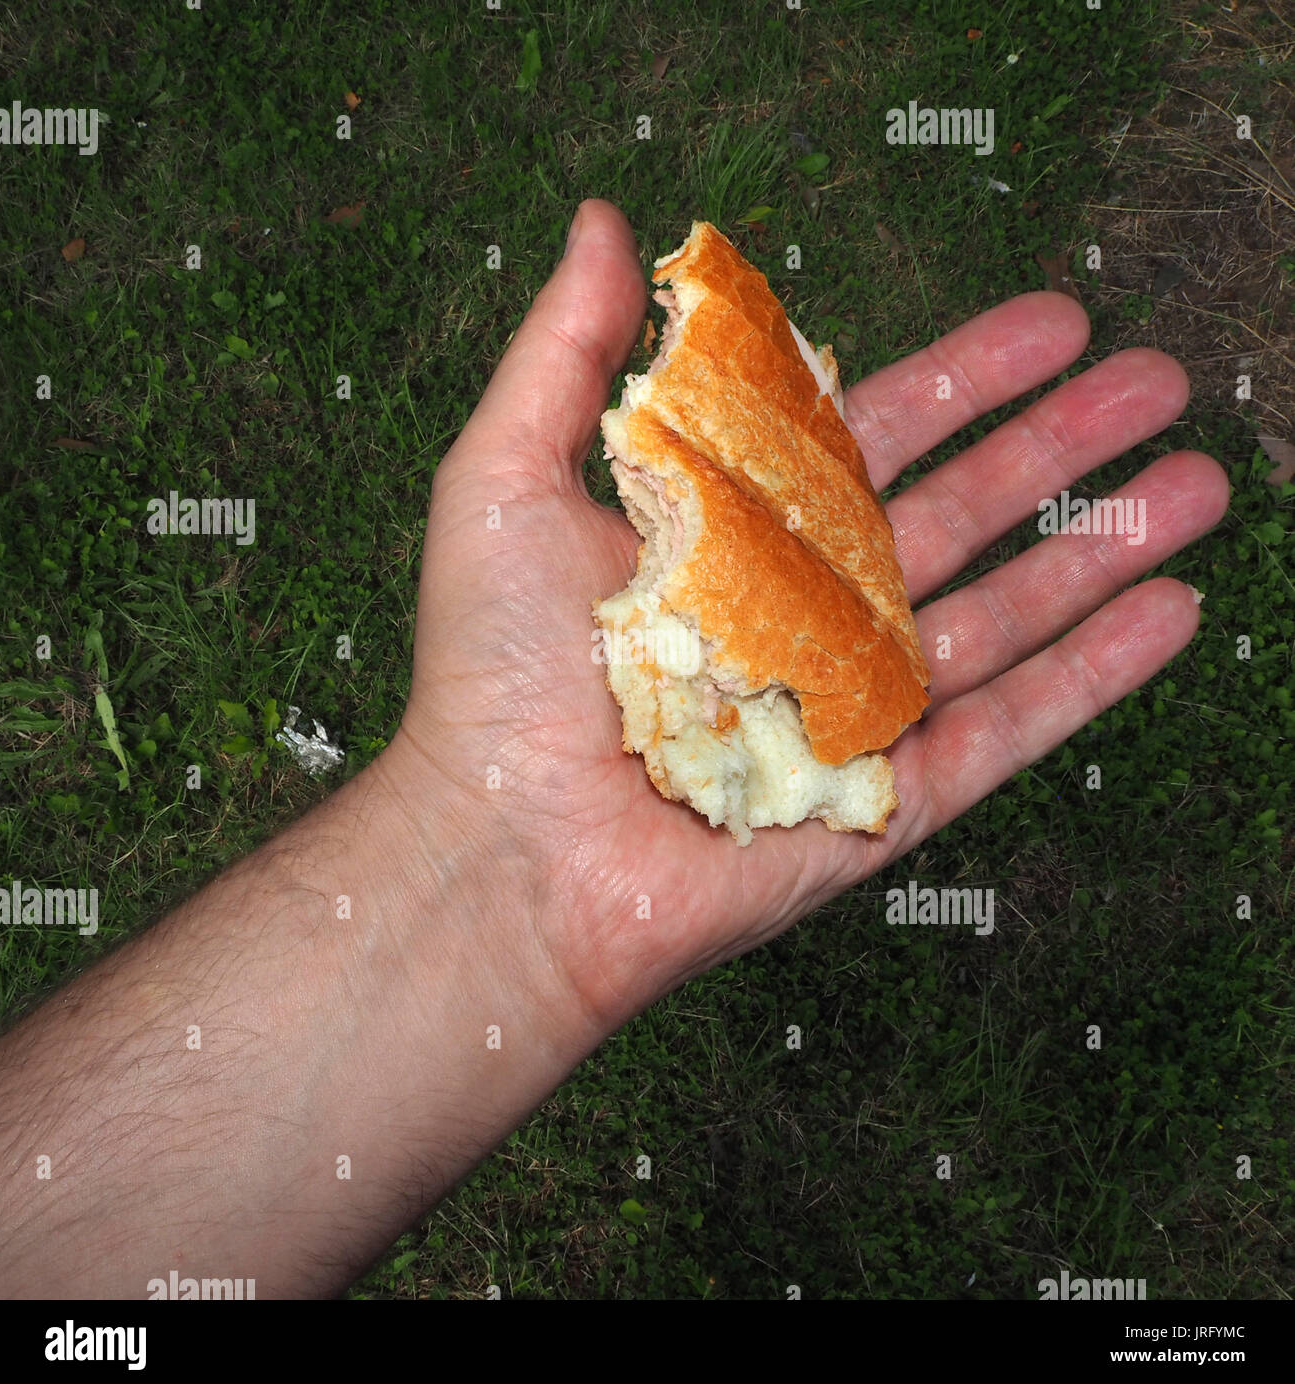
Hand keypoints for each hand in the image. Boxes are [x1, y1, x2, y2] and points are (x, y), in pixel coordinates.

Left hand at [390, 199, 1228, 1033]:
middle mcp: (804, 613)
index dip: (963, 376)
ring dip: (1105, 545)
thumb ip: (568, 350)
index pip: (872, 434)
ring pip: (1005, 609)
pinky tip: (1168, 608)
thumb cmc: (492, 676)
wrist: (509, 854)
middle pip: (961, 509)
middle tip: (1157, 380)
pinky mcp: (884, 800)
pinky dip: (1092, 672)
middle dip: (1062, 444)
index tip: (1051, 323)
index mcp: (735, 534)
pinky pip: (1009, 726)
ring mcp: (852, 708)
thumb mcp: (507, 478)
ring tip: (1198, 483)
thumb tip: (607, 223)